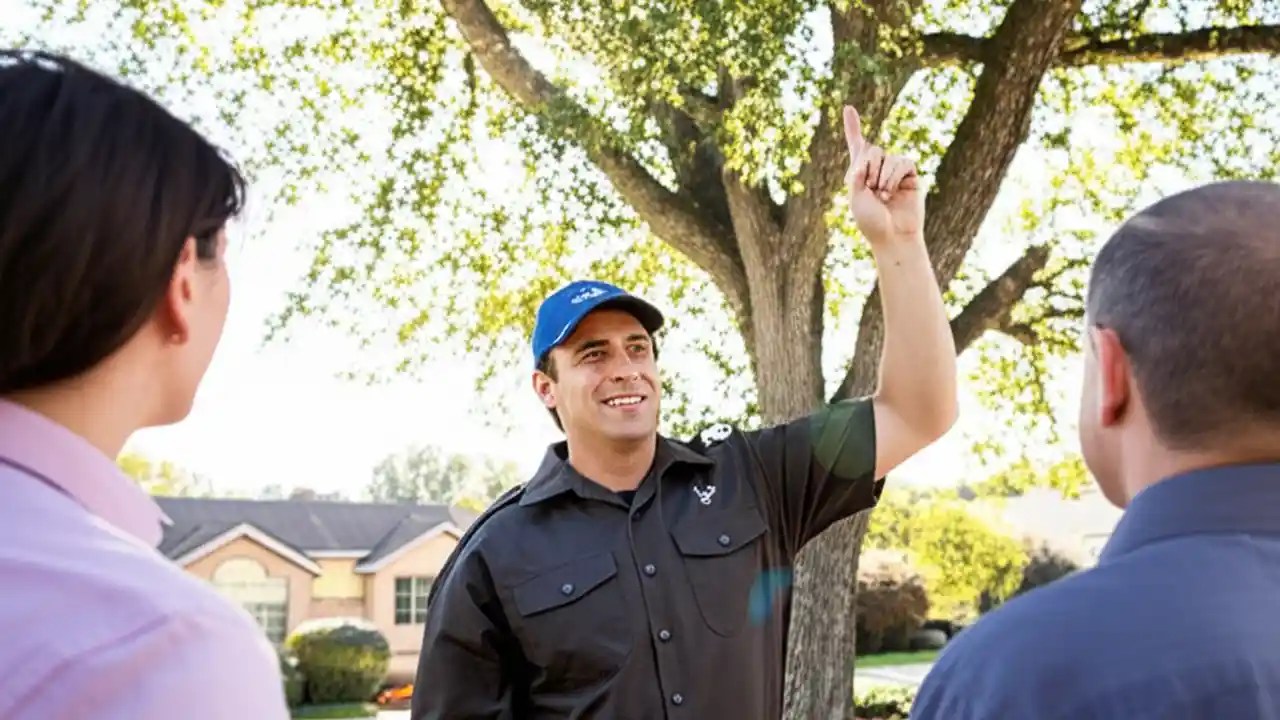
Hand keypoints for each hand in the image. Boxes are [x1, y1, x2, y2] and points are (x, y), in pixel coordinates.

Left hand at [843, 105, 923, 243]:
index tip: (848, 108)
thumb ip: (858, 172)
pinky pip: (902, 162)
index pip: (857, 146)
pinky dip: (894, 176)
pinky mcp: (910, 174)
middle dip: (868, 167)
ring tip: (883, 196)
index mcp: (860, 173)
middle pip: (871, 149)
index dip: (853, 127)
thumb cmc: (871, 222)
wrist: (893, 236)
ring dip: (882, 177)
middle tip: (871, 189)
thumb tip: (867, 149)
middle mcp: (877, 169)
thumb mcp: (856, 197)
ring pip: (887, 156)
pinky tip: (892, 192)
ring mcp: (894, 171)